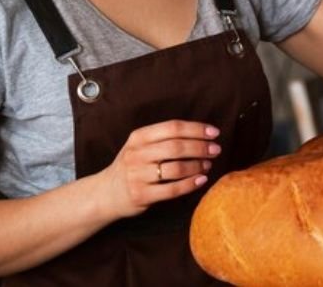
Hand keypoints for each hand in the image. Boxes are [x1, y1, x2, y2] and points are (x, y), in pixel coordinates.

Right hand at [94, 120, 220, 218]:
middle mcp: (136, 154)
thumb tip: (201, 133)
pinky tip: (201, 180)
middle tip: (216, 150)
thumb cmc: (132, 166)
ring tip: (207, 165)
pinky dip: (190, 184)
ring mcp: (138, 175)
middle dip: (200, 147)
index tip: (214, 133)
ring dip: (197, 166)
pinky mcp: (141, 195)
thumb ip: (164, 138)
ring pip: (176, 168)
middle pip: (176, 147)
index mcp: (138, 137)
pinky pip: (172, 189)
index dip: (196, 129)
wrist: (106, 193)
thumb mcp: (140, 145)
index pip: (172, 127)